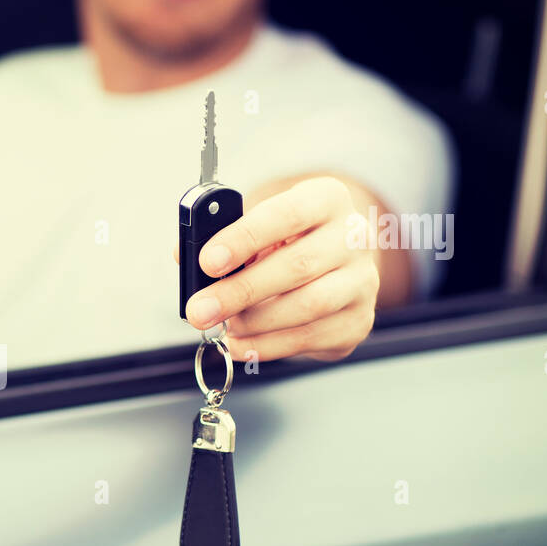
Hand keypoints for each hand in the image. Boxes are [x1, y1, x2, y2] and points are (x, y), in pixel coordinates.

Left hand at [179, 176, 380, 361]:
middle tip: (199, 309)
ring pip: (308, 306)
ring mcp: (362, 281)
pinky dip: (268, 346)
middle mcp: (354, 237)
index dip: (244, 238)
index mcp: (326, 199)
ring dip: (254, 322)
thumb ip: (223, 237)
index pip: (287, 214)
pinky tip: (241, 344)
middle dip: (240, 291)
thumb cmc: (286, 242)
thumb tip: (184, 256)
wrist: (332, 266)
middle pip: (297, 266)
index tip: (207, 261)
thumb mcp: (258, 227)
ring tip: (223, 326)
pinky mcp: (358, 321)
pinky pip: (310, 338)